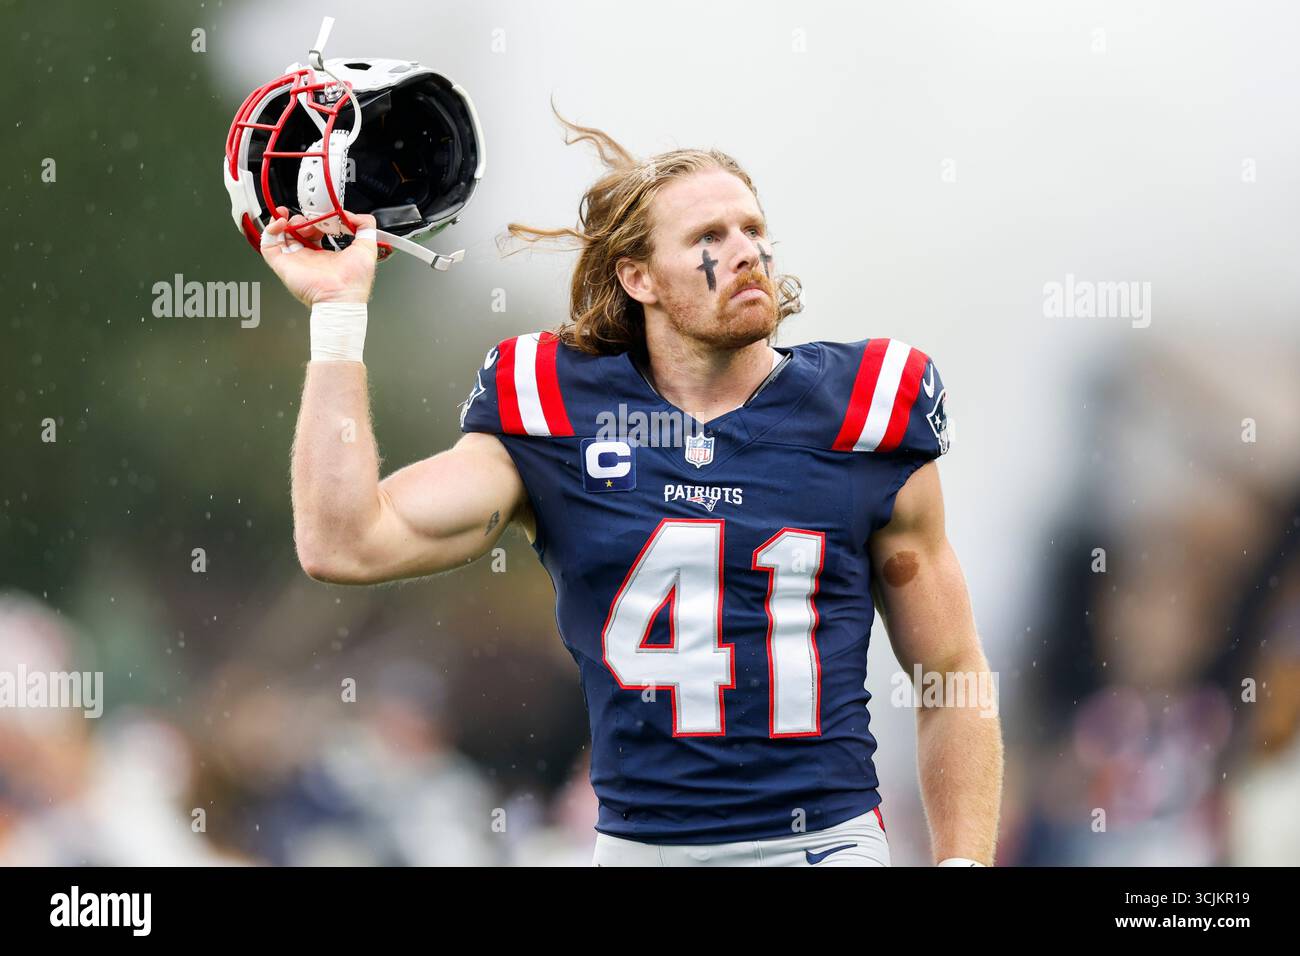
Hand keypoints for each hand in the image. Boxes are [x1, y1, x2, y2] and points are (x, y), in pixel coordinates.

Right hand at [259, 206, 377, 306]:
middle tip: (310, 218)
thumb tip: (353, 216)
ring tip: (293, 218)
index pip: (316, 232)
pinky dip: (270, 230)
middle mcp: (309, 257)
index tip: (323, 214)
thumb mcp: (367, 247)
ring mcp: (295, 260)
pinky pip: (268, 245)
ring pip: (282, 235)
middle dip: (302, 220)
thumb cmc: (353, 282)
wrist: (341, 298)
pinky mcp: (283, 264)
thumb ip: (364, 227)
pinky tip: (281, 222)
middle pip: (298, 232)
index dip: (317, 220)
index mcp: (327, 255)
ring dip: (284, 221)